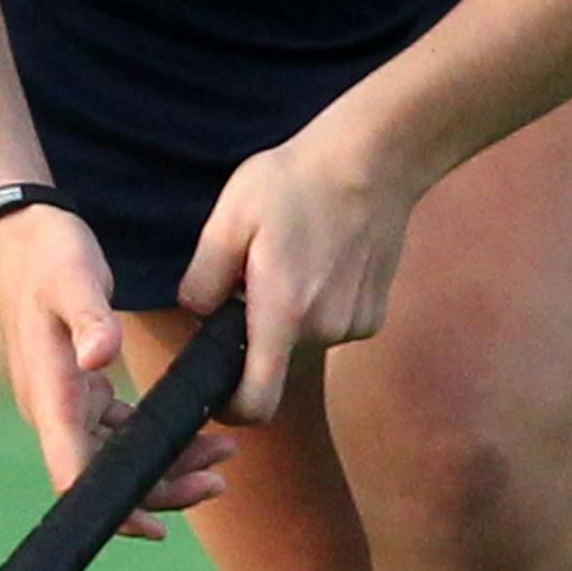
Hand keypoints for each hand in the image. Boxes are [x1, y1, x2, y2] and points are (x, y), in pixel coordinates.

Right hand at [0, 205, 227, 536]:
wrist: (22, 234)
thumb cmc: (49, 254)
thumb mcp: (74, 278)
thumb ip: (89, 318)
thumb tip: (100, 360)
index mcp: (48, 391)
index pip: (72, 469)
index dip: (111, 507)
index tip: (152, 528)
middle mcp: (51, 408)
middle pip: (100, 476)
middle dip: (160, 489)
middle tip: (219, 480)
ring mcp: (63, 402)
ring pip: (113, 459)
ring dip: (166, 466)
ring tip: (223, 454)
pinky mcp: (77, 391)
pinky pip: (115, 435)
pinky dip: (154, 441)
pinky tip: (193, 431)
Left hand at [179, 116, 423, 421]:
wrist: (373, 161)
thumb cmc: (293, 184)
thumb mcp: (227, 222)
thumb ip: (203, 279)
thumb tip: (198, 315)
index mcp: (284, 313)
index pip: (258, 401)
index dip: (231, 409)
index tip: (212, 394)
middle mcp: (325, 330)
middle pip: (274, 366)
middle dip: (251, 340)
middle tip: (244, 286)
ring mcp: (355, 324)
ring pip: (300, 343)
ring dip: (283, 320)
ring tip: (284, 263)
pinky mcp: (373, 314)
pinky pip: (328, 327)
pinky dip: (313, 308)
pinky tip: (315, 262)